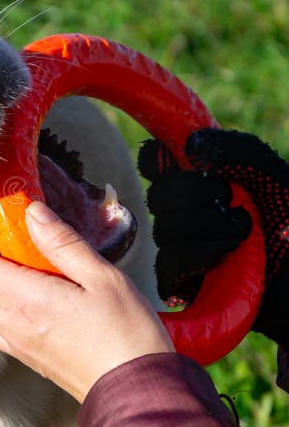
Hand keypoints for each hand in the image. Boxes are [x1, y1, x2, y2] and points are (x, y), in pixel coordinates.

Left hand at [0, 202, 173, 402]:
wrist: (139, 392)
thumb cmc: (127, 333)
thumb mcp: (103, 277)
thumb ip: (63, 242)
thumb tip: (33, 213)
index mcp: (28, 300)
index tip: (8, 231)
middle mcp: (13, 324)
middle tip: (13, 250)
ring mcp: (16, 345)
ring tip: (21, 275)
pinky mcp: (26, 359)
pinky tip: (27, 303)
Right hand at [141, 129, 288, 390]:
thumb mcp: (272, 176)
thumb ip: (235, 150)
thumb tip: (189, 146)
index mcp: (198, 179)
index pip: (154, 161)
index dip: (157, 160)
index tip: (182, 163)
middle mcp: (183, 210)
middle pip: (157, 194)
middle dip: (196, 195)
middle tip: (233, 200)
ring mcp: (179, 246)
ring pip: (164, 229)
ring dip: (208, 227)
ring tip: (244, 236)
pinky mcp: (181, 281)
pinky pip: (169, 263)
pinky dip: (199, 254)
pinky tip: (226, 257)